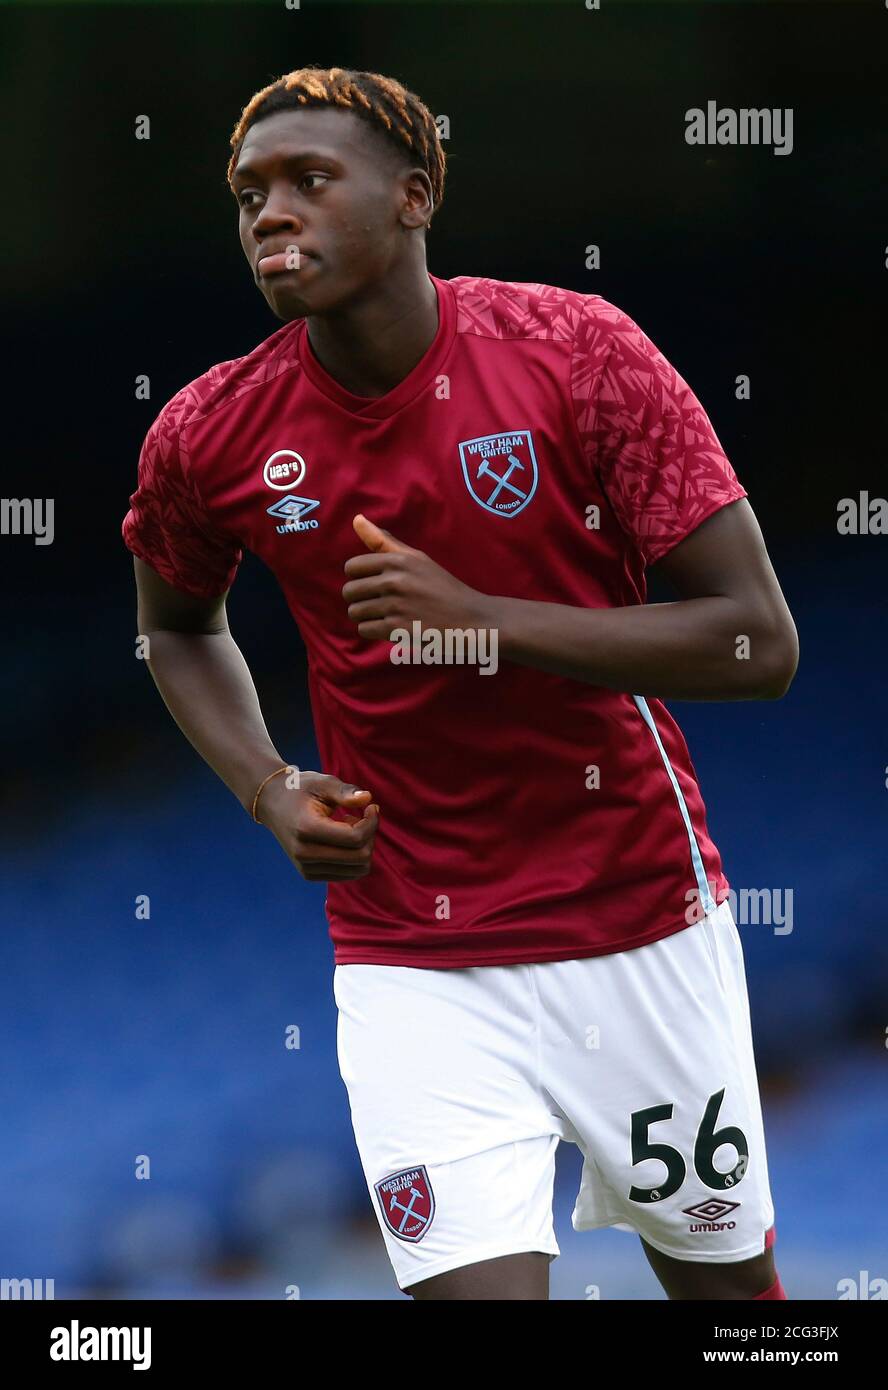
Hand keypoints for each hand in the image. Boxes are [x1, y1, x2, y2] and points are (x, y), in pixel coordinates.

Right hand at [256, 769, 378, 881]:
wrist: (272, 804)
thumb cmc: (300, 789)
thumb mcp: (322, 782)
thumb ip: (345, 791)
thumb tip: (368, 798)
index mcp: (307, 829)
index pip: (355, 838)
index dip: (372, 822)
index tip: (372, 807)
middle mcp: (304, 854)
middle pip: (359, 857)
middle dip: (370, 836)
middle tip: (364, 816)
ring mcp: (306, 868)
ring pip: (358, 869)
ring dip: (364, 847)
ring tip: (351, 826)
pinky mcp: (309, 875)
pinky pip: (348, 874)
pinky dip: (355, 857)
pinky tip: (344, 839)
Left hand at [342, 514, 490, 639]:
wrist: (471, 619)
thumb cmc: (442, 588)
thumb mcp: (418, 559)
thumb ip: (384, 541)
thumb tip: (356, 519)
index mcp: (398, 560)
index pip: (352, 567)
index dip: (359, 578)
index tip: (374, 584)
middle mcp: (395, 581)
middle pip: (349, 591)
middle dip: (360, 599)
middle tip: (380, 603)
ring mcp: (395, 606)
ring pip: (355, 612)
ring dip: (367, 616)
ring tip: (386, 616)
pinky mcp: (397, 629)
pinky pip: (365, 630)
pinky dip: (374, 631)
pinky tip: (391, 628)